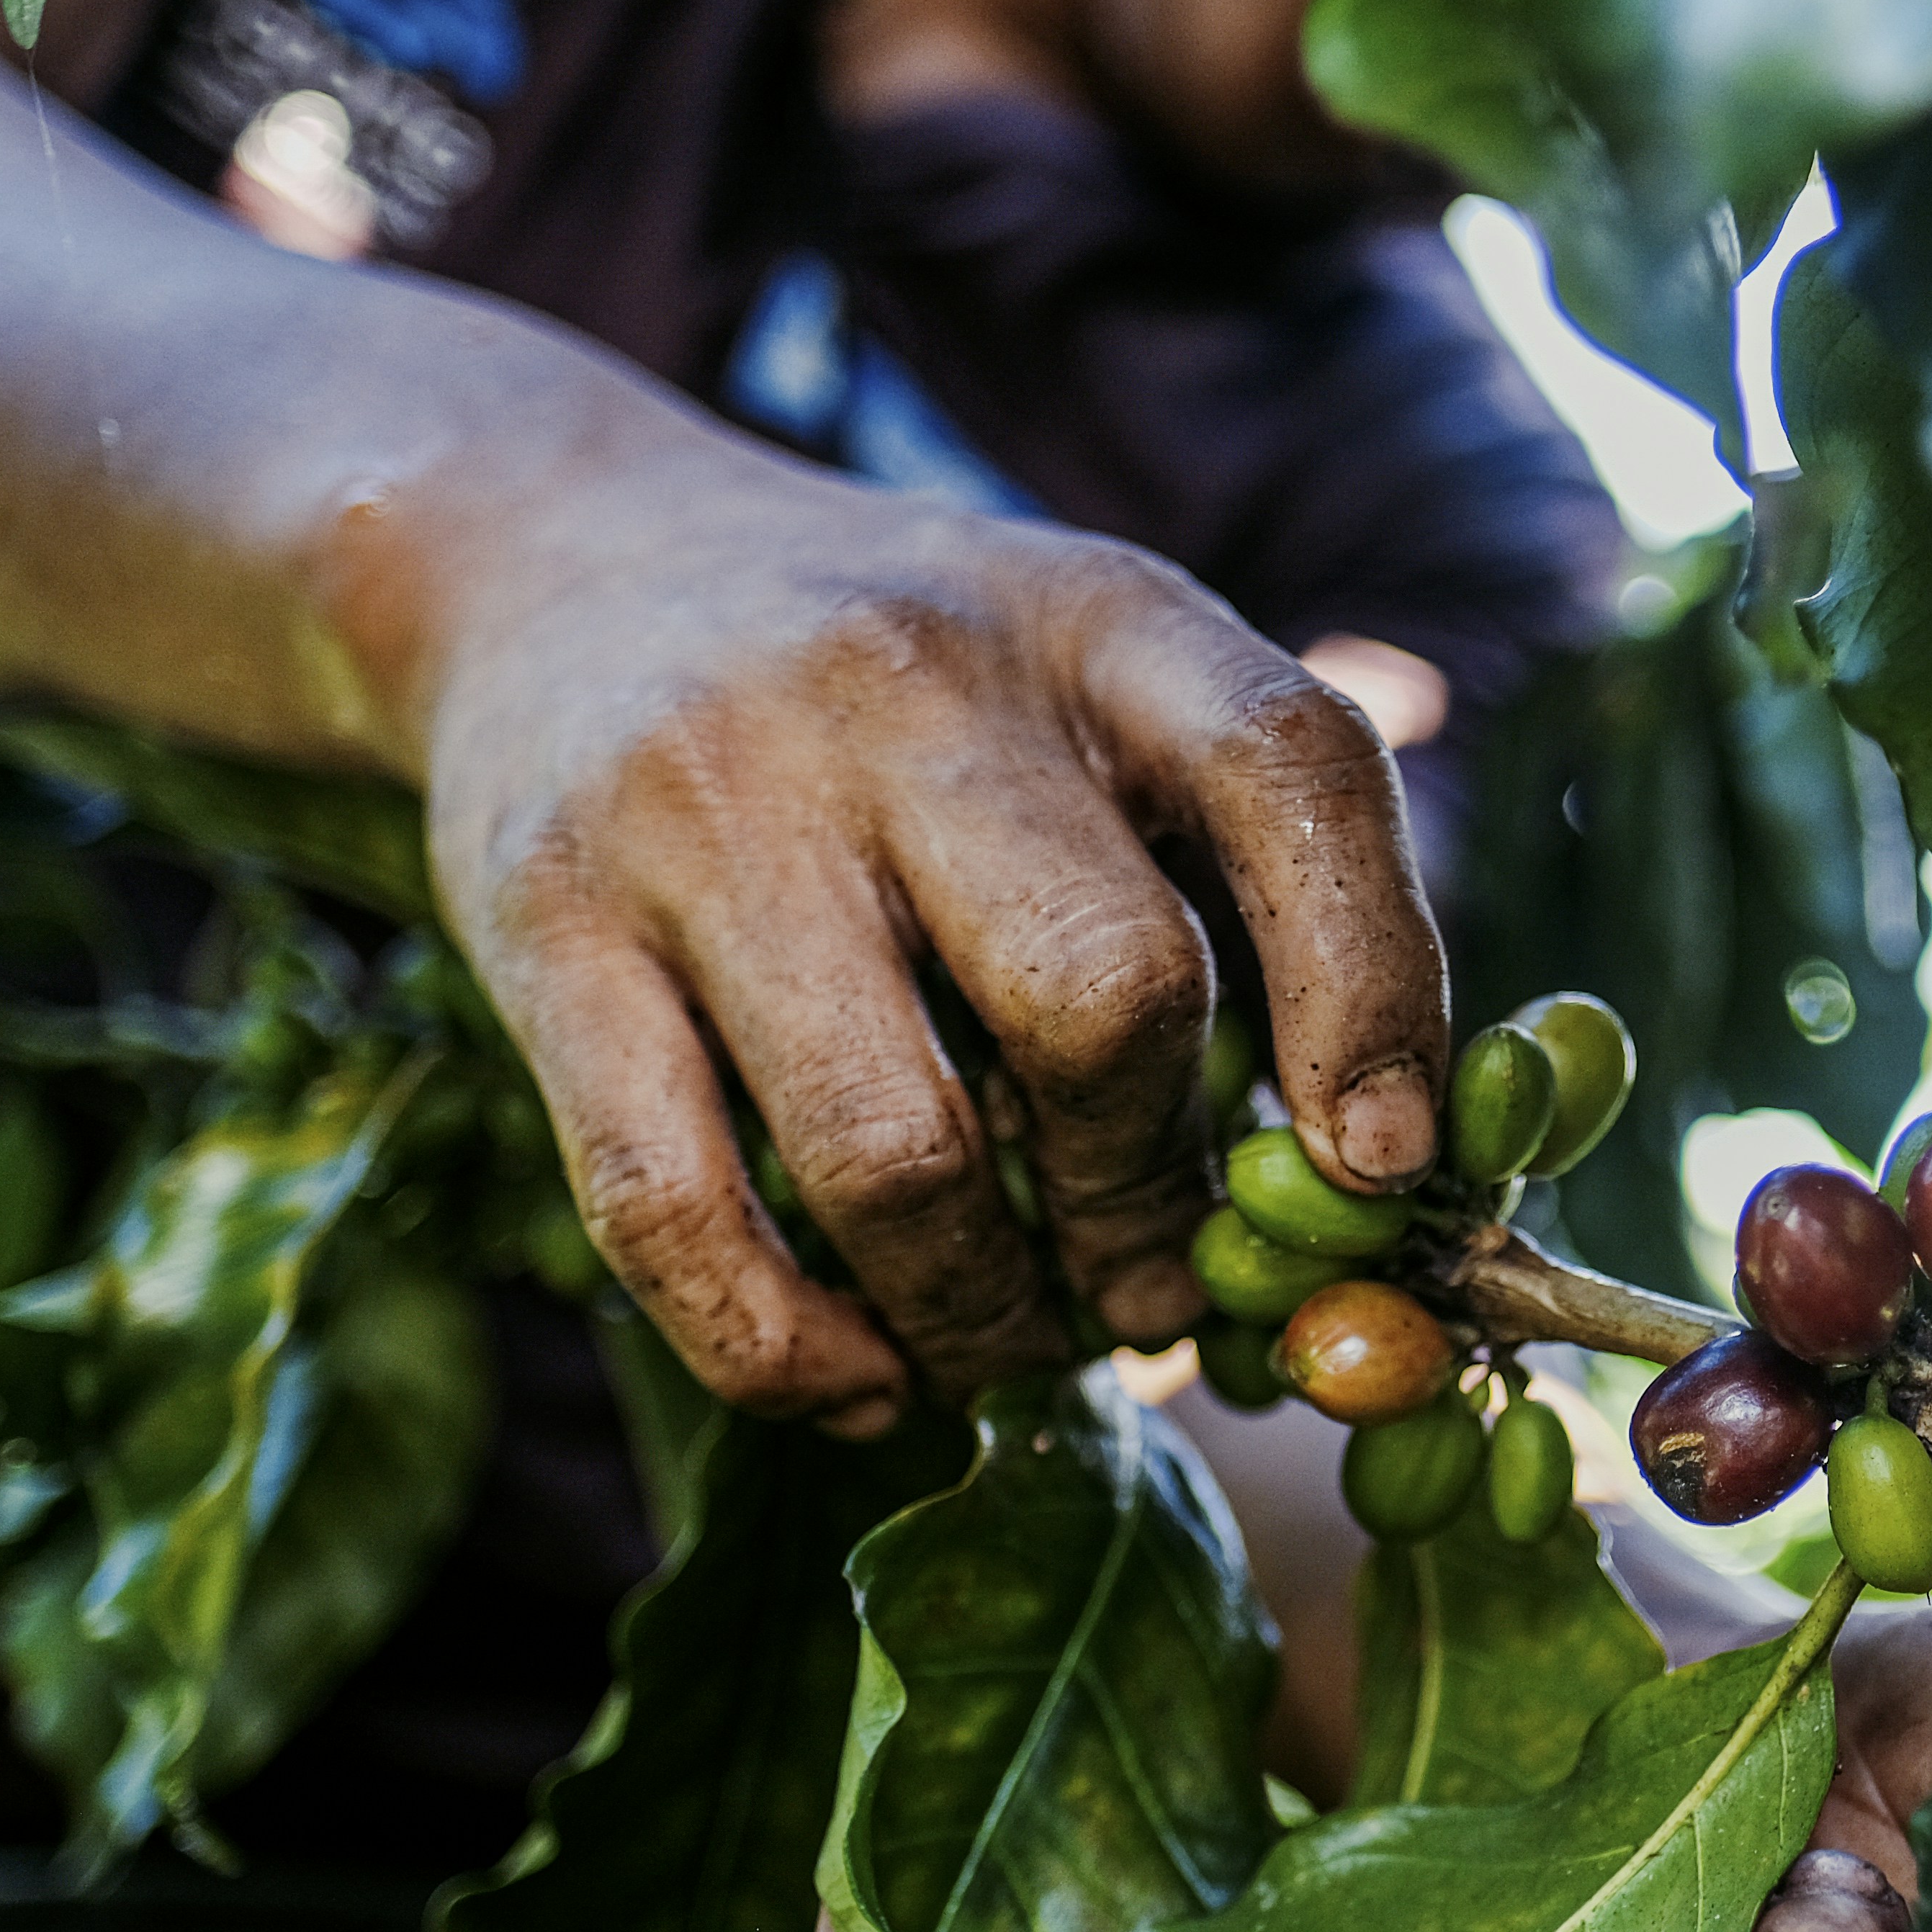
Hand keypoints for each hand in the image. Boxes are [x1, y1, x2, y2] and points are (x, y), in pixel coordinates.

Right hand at [410, 441, 1439, 1423]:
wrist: (563, 554)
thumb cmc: (908, 684)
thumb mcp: (1096, 676)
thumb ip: (1255, 863)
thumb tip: (1379, 1168)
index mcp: (1096, 618)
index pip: (1295, 772)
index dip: (1375, 988)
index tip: (1385, 1160)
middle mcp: (901, 688)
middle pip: (1101, 997)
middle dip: (1150, 1201)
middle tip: (1147, 1285)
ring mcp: (706, 807)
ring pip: (895, 1154)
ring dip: (983, 1314)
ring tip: (1012, 1340)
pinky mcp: (546, 930)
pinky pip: (673, 1211)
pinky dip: (786, 1350)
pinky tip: (861, 1377)